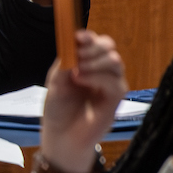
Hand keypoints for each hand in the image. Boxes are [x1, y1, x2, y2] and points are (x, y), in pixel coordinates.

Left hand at [40, 31, 126, 172]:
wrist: (62, 136)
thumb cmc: (58, 108)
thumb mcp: (56, 82)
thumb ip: (65, 63)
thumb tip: (73, 44)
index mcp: (86, 63)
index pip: (95, 42)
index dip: (88, 36)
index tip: (78, 36)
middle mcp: (101, 70)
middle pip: (109, 47)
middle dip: (94, 47)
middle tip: (77, 54)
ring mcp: (111, 84)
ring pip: (115, 61)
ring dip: (95, 61)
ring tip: (77, 71)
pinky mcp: (116, 99)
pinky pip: (115, 82)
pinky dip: (97, 77)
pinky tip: (81, 79)